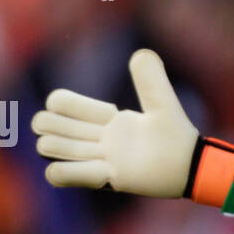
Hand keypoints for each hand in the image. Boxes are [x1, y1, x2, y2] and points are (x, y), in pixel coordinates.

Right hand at [32, 49, 198, 196]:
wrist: (190, 166)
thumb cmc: (177, 135)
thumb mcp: (163, 102)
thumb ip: (151, 78)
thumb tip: (141, 53)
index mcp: (103, 118)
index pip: (60, 102)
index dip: (77, 106)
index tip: (112, 114)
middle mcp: (94, 138)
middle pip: (43, 123)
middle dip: (58, 125)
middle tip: (98, 134)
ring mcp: (96, 159)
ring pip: (46, 148)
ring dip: (63, 149)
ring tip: (100, 157)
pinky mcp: (103, 180)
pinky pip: (58, 176)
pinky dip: (69, 172)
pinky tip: (102, 173)